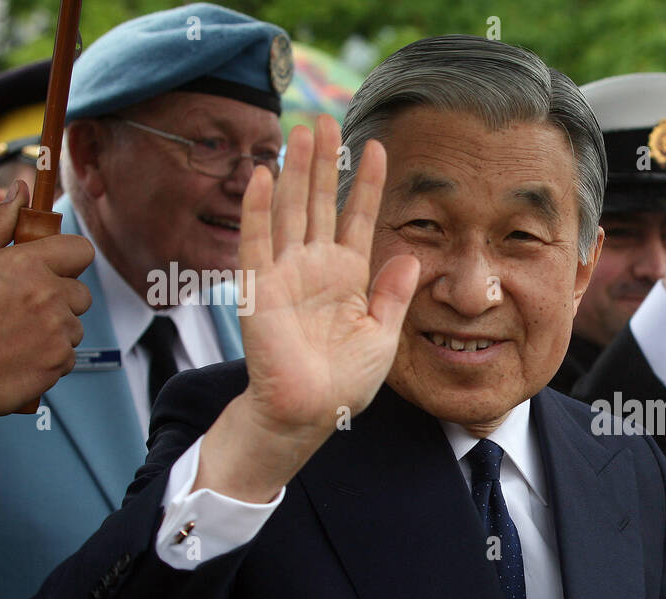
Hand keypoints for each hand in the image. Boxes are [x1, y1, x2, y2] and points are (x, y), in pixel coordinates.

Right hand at [0, 180, 93, 414]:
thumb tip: (22, 191)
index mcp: (28, 266)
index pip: (80, 251)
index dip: (66, 258)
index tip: (50, 267)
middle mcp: (49, 298)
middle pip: (80, 293)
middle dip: (58, 298)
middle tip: (19, 306)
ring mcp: (57, 333)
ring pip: (74, 325)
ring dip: (52, 329)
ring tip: (13, 332)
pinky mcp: (58, 364)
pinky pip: (67, 355)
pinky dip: (48, 357)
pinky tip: (17, 355)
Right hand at [194, 114, 419, 501]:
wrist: (310, 412)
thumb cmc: (345, 381)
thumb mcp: (382, 334)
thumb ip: (392, 294)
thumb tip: (409, 254)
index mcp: (346, 276)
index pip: (357, 218)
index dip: (366, 184)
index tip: (377, 147)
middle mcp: (315, 267)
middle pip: (320, 203)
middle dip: (325, 162)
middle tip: (327, 119)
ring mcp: (285, 274)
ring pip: (290, 211)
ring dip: (294, 171)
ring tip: (300, 129)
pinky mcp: (259, 288)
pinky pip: (256, 241)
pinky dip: (258, 209)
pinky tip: (264, 175)